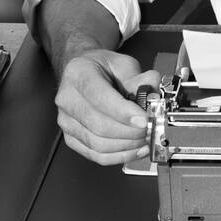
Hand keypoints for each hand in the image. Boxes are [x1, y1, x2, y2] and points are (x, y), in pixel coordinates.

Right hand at [55, 50, 160, 165]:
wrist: (87, 74)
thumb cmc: (103, 69)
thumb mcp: (124, 64)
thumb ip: (139, 78)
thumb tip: (154, 88)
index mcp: (78, 74)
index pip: (99, 97)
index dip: (123, 112)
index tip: (144, 120)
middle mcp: (67, 98)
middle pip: (98, 125)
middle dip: (130, 132)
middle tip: (151, 130)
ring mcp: (67, 121)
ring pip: (98, 144)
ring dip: (127, 146)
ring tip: (146, 139)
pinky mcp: (71, 138)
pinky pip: (96, 155)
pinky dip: (120, 156)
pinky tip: (136, 150)